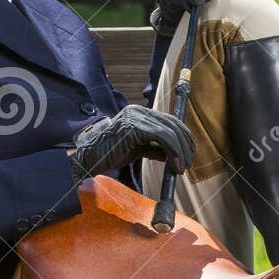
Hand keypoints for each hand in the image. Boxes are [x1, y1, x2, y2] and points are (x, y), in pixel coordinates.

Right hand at [68, 105, 195, 183]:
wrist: (89, 158)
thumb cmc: (109, 155)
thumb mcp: (137, 149)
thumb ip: (154, 148)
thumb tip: (172, 154)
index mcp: (139, 113)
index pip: (169, 120)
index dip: (183, 135)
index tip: (190, 152)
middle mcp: (138, 110)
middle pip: (172, 124)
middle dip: (185, 145)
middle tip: (188, 163)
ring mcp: (136, 116)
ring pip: (170, 131)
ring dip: (181, 152)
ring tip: (182, 168)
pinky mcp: (135, 126)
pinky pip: (163, 137)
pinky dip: (173, 152)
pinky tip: (174, 166)